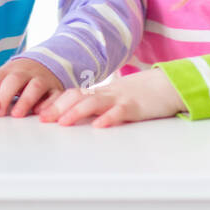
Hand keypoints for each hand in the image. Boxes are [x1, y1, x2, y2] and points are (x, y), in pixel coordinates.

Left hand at [0, 57, 65, 117]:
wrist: (46, 63)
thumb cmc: (18, 77)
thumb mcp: (3, 78)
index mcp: (9, 70)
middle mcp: (26, 73)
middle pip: (15, 80)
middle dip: (5, 95)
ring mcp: (42, 79)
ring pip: (36, 86)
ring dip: (26, 100)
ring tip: (17, 115)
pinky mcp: (56, 89)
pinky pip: (56, 95)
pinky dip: (50, 104)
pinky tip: (41, 114)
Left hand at [39, 67, 184, 126]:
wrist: (168, 84)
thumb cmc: (142, 93)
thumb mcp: (117, 97)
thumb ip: (100, 105)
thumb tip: (78, 115)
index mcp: (102, 93)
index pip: (74, 94)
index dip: (56, 103)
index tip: (40, 114)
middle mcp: (107, 94)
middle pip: (78, 97)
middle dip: (58, 108)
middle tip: (42, 119)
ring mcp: (121, 98)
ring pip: (95, 103)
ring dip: (76, 112)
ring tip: (62, 123)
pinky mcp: (136, 107)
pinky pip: (120, 112)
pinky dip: (109, 118)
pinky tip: (99, 126)